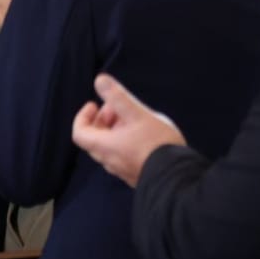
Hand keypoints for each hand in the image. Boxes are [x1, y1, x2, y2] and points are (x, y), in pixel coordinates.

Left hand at [71, 74, 185, 187]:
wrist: (179, 178)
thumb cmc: (157, 144)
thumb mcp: (138, 115)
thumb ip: (118, 97)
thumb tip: (99, 80)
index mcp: (104, 147)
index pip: (79, 132)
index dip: (83, 116)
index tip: (94, 104)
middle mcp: (109, 161)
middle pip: (95, 138)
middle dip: (103, 120)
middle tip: (118, 109)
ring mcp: (123, 171)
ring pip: (110, 147)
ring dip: (115, 131)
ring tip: (134, 120)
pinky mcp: (136, 176)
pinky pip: (122, 157)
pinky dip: (125, 142)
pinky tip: (144, 137)